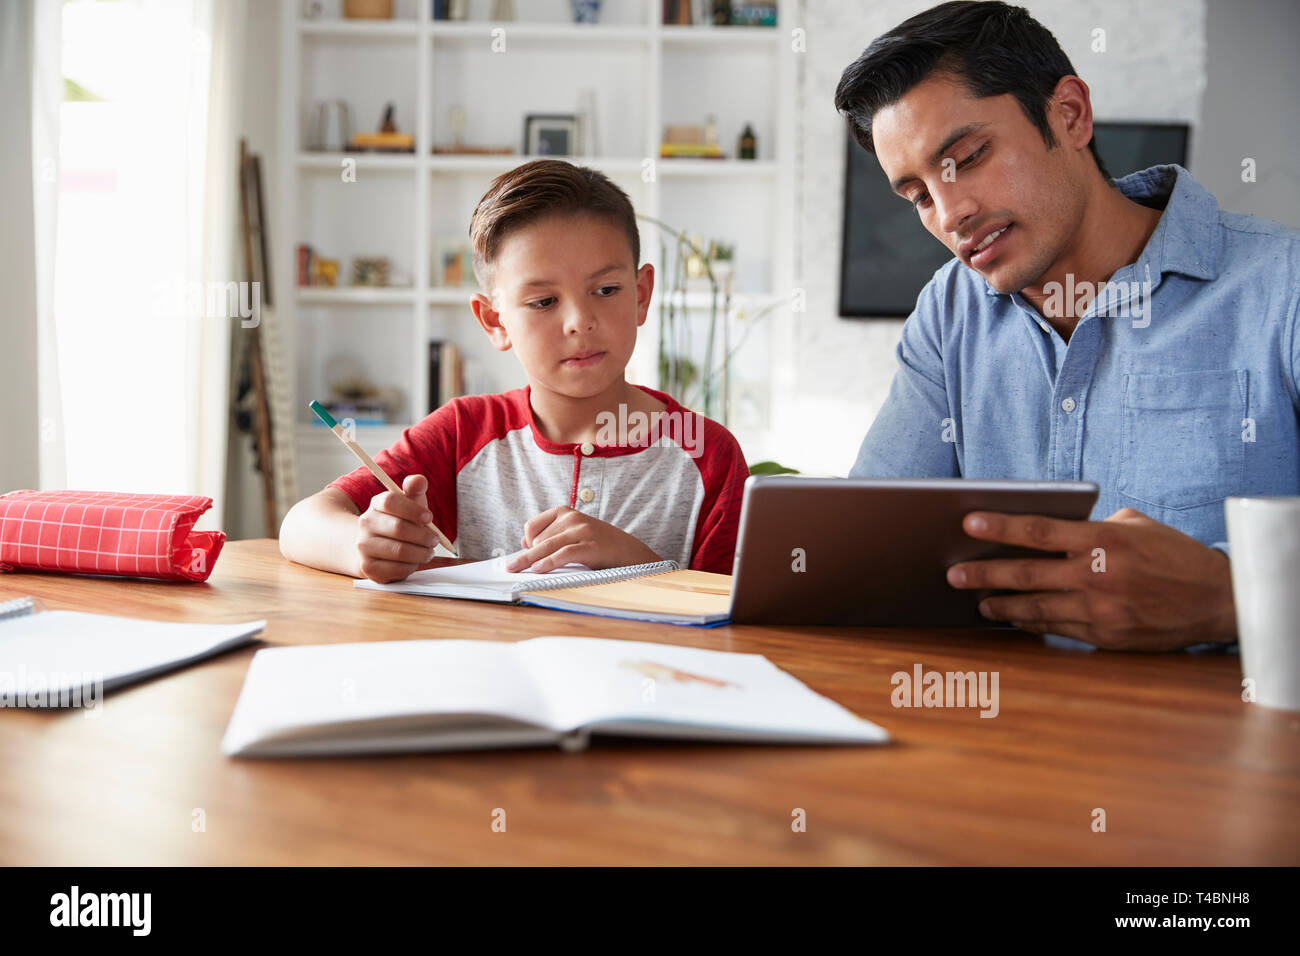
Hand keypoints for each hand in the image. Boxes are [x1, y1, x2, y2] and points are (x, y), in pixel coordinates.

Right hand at [356, 474, 437, 582]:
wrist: (372, 548)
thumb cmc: (398, 522)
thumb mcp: (408, 504)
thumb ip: (415, 490)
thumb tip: (420, 480)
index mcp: (376, 504)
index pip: (390, 501)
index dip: (412, 509)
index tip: (429, 517)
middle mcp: (365, 524)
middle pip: (398, 528)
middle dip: (423, 535)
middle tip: (435, 540)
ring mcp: (364, 546)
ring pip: (400, 551)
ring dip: (421, 553)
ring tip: (428, 551)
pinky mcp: (368, 568)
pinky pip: (397, 569)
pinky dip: (412, 566)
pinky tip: (414, 561)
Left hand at [504, 506, 660, 573]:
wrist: (629, 552)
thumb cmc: (598, 545)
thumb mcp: (573, 534)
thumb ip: (551, 535)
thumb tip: (523, 543)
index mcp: (565, 512)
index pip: (532, 526)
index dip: (526, 542)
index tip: (523, 554)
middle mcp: (572, 518)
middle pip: (538, 539)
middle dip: (526, 556)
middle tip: (511, 569)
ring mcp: (582, 530)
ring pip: (547, 547)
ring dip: (530, 561)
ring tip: (518, 572)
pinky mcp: (590, 546)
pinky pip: (563, 554)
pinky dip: (549, 562)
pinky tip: (539, 570)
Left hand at [945, 507, 1236, 650]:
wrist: (1217, 599)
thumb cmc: (1172, 554)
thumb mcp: (1135, 524)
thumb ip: (1091, 525)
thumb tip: (1047, 532)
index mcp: (1103, 540)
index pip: (1039, 531)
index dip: (1000, 526)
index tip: (968, 522)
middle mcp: (1097, 575)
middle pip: (1026, 574)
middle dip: (983, 574)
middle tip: (953, 575)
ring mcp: (1100, 610)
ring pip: (1036, 608)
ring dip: (1001, 605)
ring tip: (977, 601)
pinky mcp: (1105, 636)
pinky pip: (1057, 629)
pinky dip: (1031, 624)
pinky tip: (1012, 619)